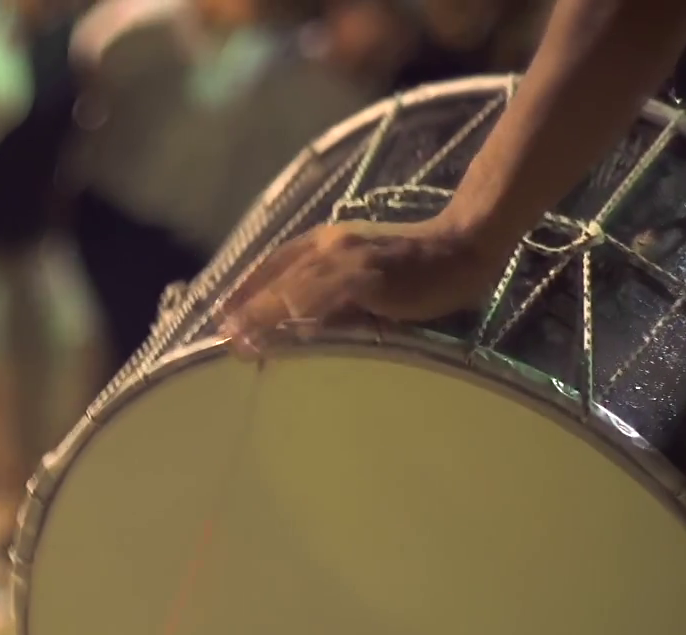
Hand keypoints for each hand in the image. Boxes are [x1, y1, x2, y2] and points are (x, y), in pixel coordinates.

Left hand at [219, 218, 510, 354]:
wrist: (464, 246)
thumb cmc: (417, 266)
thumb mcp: (363, 275)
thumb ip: (332, 291)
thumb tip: (298, 323)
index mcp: (326, 241)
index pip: (274, 264)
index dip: (245, 290)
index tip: (221, 316)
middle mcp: (330, 244)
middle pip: (277, 276)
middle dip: (247, 308)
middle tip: (222, 337)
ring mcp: (350, 257)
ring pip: (296, 287)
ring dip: (266, 316)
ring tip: (243, 342)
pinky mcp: (371, 274)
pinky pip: (331, 296)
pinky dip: (305, 315)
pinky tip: (287, 334)